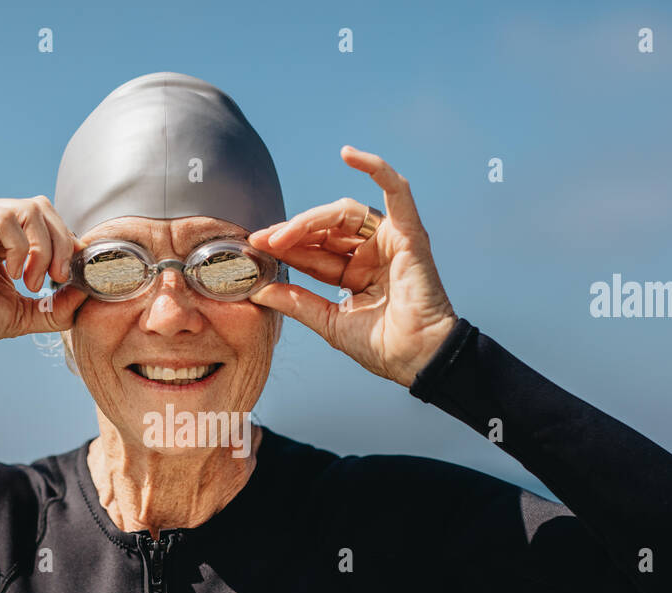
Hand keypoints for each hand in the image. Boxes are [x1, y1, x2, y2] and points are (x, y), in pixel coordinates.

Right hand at [0, 195, 88, 351]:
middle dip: (60, 244)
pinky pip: (6, 218)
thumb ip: (55, 304)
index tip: (71, 275)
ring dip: (42, 249)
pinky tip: (11, 273)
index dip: (65, 242)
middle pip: (42, 208)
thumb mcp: (22, 313)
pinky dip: (20, 247)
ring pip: (29, 210)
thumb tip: (85, 292)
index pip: (44, 220)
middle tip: (56, 279)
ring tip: (30, 282)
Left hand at [247, 146, 457, 387]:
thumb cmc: (382, 346)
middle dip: (292, 231)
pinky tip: (350, 155)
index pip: (315, 250)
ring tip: (283, 233)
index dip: (286, 246)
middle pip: (326, 228)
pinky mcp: (409, 234)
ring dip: (311, 218)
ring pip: (345, 213)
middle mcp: (373, 252)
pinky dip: (377, 169)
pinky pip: (396, 191)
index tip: (255, 246)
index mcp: (356, 272)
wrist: (416, 359)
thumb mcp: (328, 321)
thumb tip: (259, 290)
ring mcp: (391, 241)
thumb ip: (297, 301)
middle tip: (262, 239)